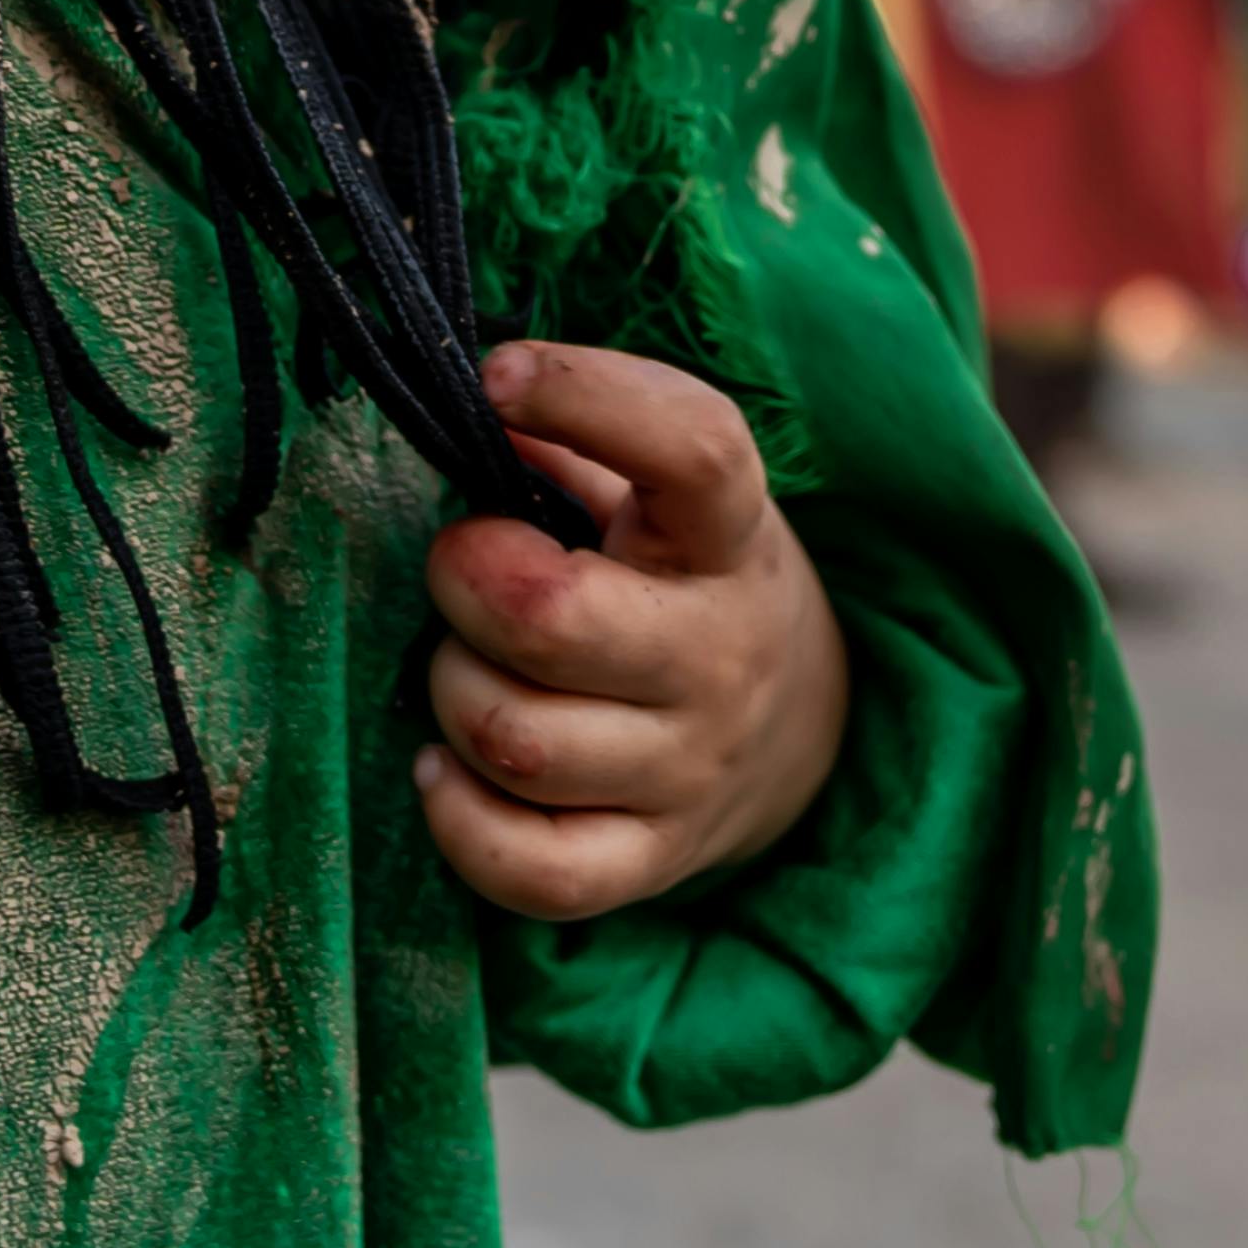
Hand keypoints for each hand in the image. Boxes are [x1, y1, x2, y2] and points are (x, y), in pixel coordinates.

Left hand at [415, 343, 849, 921]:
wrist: (804, 730)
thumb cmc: (684, 582)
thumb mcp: (662, 498)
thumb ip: (573, 444)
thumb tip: (472, 410)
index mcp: (729, 538)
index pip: (694, 450)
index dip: (588, 396)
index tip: (498, 377)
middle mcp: (720, 655)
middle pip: (553, 619)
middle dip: (464, 576)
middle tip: (465, 563)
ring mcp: (689, 769)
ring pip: (519, 744)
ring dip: (455, 692)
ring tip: (468, 665)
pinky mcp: (652, 861)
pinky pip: (533, 871)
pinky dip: (460, 820)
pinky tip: (442, 768)